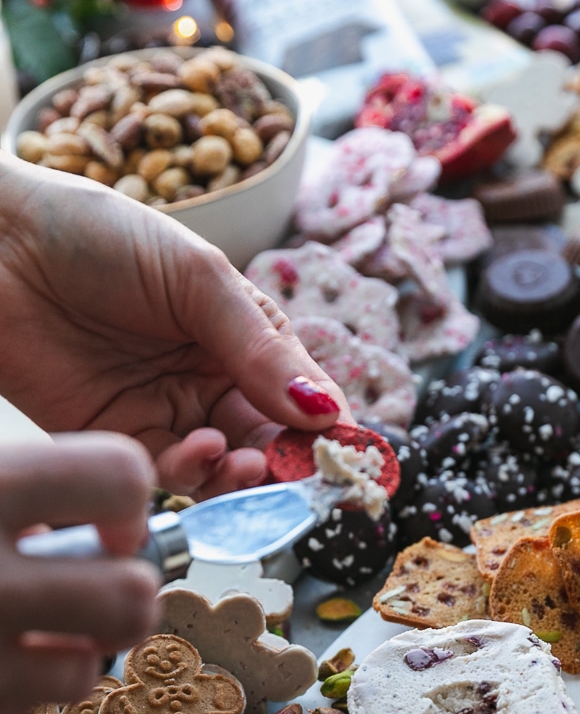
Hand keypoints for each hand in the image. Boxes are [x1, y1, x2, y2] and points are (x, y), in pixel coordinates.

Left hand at [0, 155, 353, 498]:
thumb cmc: (94, 236)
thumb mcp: (196, 279)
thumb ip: (261, 348)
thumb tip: (326, 412)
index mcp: (245, 338)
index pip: (304, 396)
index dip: (331, 432)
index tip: (351, 461)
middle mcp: (212, 382)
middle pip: (271, 443)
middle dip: (289, 465)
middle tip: (300, 476)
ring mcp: (167, 414)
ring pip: (225, 469)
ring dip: (243, 476)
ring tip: (245, 463)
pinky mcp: (120, 441)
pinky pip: (169, 477)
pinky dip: (192, 476)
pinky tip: (198, 452)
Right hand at [0, 434, 158, 713]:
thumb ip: (32, 486)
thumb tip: (123, 527)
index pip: (121, 476)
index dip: (129, 502)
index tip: (111, 521)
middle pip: (133, 590)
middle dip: (126, 587)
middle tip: (92, 582)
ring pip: (103, 656)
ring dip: (89, 638)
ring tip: (46, 618)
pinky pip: (57, 692)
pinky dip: (42, 673)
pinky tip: (8, 646)